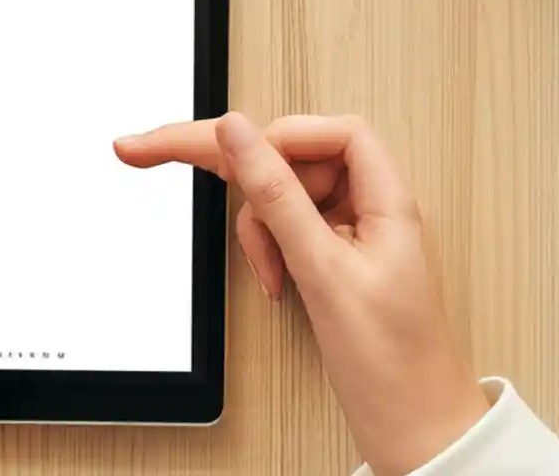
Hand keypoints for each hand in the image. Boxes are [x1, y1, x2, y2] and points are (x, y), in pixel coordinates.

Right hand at [115, 113, 488, 475]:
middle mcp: (369, 206)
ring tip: (268, 273)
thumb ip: (276, 196)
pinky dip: (267, 249)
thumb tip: (238, 133)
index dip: (276, 133)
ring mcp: (349, 232)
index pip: (326, 132)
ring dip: (258, 228)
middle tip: (146, 147)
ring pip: (278, 196)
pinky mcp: (332, 256)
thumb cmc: (393, 360)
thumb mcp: (324, 270)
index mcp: (386, 199)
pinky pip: (284, 228)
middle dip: (226, 160)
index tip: (225, 145)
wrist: (411, 427)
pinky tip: (273, 279)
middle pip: (289, 155)